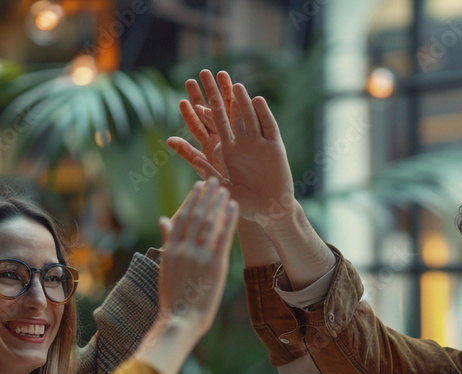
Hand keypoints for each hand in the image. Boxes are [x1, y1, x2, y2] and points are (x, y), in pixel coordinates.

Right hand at [135, 178, 237, 373]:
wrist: (180, 320)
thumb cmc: (173, 298)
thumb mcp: (165, 268)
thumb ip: (166, 241)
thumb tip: (163, 219)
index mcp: (171, 250)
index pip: (181, 218)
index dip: (191, 200)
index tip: (198, 187)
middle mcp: (184, 249)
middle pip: (196, 216)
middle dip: (206, 196)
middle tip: (214, 180)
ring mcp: (198, 256)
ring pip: (209, 222)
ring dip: (217, 203)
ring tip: (225, 189)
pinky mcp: (213, 265)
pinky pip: (222, 237)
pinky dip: (228, 219)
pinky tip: (233, 207)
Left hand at [167, 70, 295, 226]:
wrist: (268, 212)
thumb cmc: (243, 203)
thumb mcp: (221, 186)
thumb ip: (205, 169)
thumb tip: (186, 153)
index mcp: (226, 151)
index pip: (211, 125)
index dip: (200, 110)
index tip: (186, 95)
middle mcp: (242, 143)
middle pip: (228, 113)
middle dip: (217, 93)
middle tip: (206, 72)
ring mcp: (259, 143)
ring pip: (249, 116)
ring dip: (241, 101)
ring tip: (233, 84)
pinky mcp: (275, 147)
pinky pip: (269, 127)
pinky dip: (263, 114)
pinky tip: (256, 100)